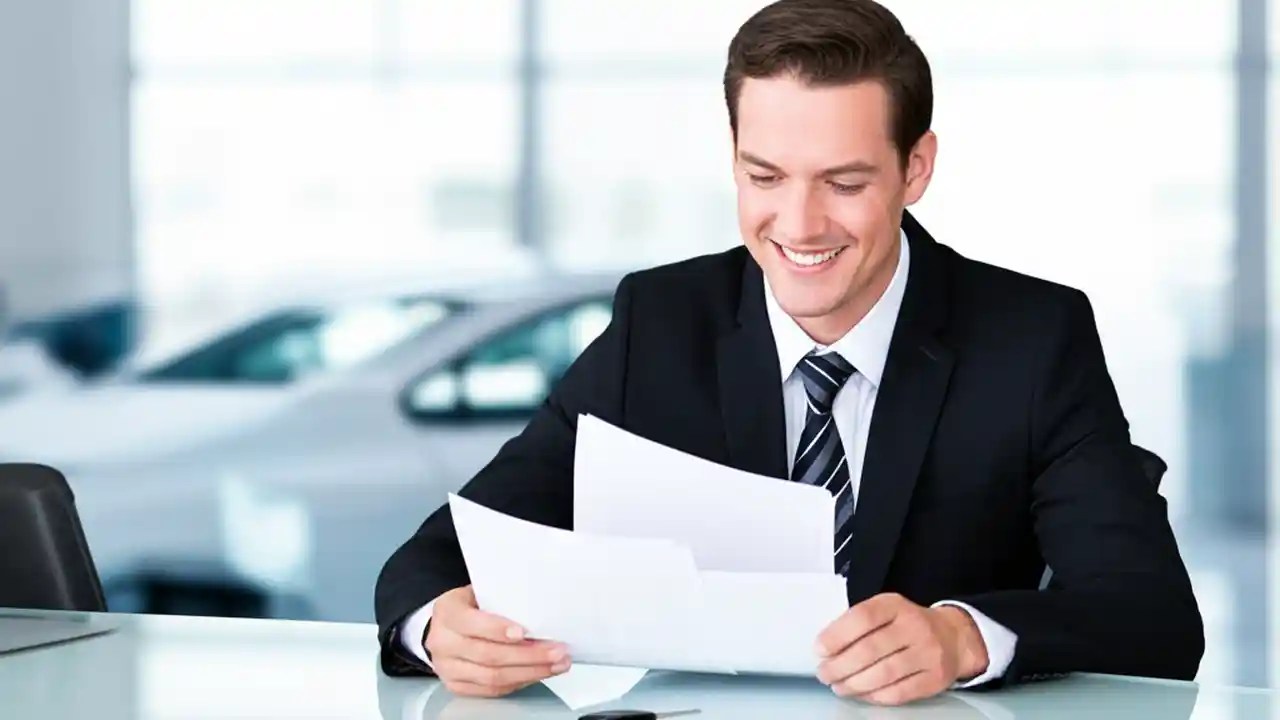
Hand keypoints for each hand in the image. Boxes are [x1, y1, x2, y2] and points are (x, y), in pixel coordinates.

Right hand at [424, 585, 570, 697]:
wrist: (445, 626)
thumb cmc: (470, 606)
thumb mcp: (480, 593)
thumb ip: (502, 601)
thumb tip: (539, 611)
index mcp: (448, 612)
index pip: (472, 623)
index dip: (498, 629)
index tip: (525, 632)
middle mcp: (443, 642)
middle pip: (489, 655)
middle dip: (528, 655)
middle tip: (557, 651)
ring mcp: (448, 667)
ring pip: (493, 677)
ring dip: (530, 672)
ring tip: (556, 664)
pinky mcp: (456, 685)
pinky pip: (492, 690)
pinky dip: (519, 682)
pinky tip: (538, 673)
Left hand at [815, 593, 987, 705]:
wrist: (953, 637)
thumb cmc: (907, 624)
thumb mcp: (886, 610)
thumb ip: (859, 623)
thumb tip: (826, 648)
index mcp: (895, 605)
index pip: (863, 617)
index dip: (837, 635)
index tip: (819, 649)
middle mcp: (914, 626)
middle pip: (870, 649)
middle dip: (840, 666)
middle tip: (825, 673)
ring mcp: (927, 653)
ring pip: (884, 673)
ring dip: (854, 684)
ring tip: (839, 686)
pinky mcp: (934, 678)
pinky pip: (899, 692)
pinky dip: (875, 696)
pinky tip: (863, 694)